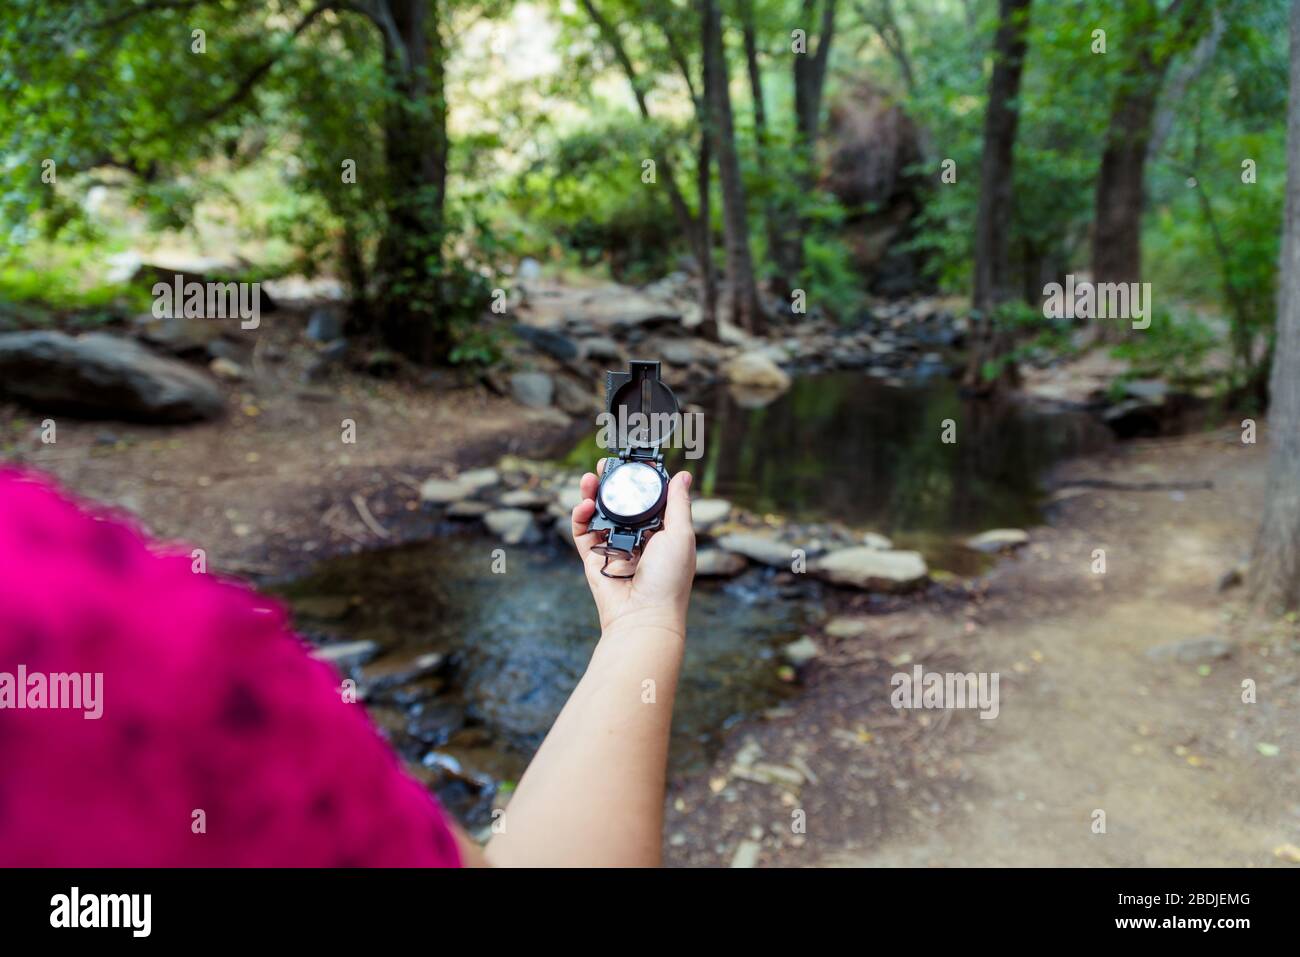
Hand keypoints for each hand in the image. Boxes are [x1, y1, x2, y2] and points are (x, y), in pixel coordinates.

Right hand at [569, 459, 695, 636]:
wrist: (644, 616)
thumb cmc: (669, 580)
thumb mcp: (681, 535)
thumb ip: (678, 504)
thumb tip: (683, 475)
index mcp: (660, 533)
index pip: (646, 500)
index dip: (638, 481)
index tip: (631, 463)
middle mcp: (636, 539)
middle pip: (619, 504)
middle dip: (610, 484)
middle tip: (603, 465)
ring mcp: (613, 549)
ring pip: (598, 515)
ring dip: (592, 495)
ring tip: (589, 478)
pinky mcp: (593, 560)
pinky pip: (583, 534)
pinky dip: (580, 517)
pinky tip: (584, 505)